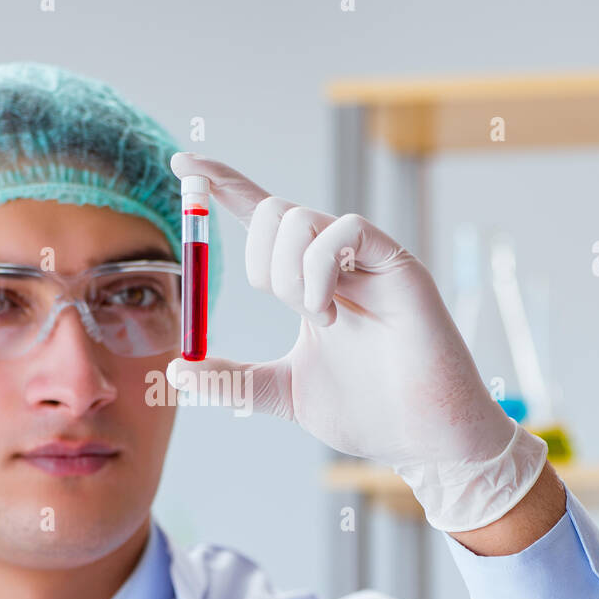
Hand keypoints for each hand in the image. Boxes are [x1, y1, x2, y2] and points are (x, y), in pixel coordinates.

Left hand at [166, 152, 547, 532]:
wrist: (422, 438)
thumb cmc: (366, 412)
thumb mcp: (279, 393)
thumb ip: (230, 379)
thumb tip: (176, 370)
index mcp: (308, 281)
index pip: (260, 217)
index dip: (222, 185)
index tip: (182, 161)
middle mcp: (335, 260)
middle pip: (273, 210)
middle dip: (258, 261)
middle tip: (286, 310)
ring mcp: (367, 259)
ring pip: (298, 216)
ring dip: (288, 274)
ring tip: (318, 319)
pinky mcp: (397, 262)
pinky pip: (342, 230)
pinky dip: (319, 271)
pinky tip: (330, 314)